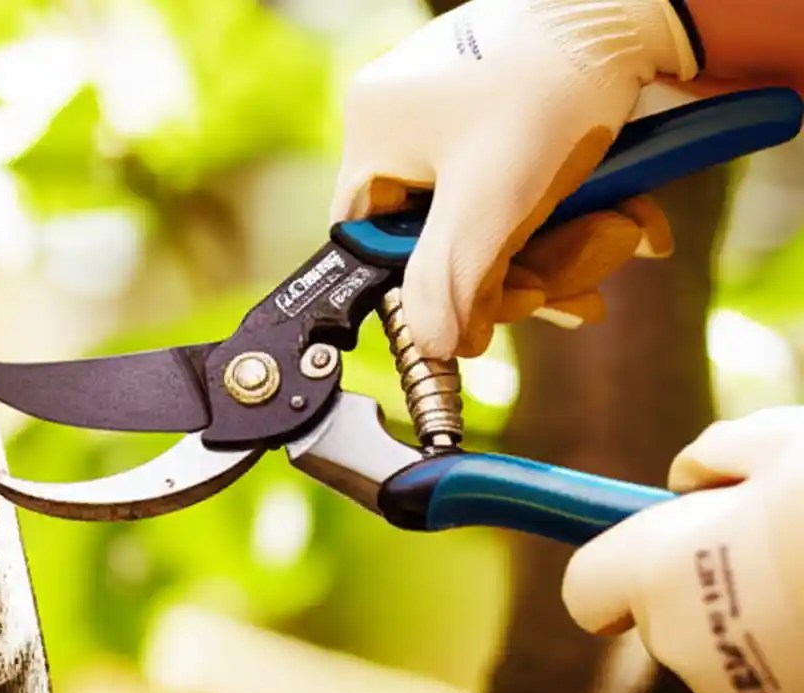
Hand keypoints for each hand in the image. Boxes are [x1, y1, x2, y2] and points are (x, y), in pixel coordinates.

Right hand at [330, 0, 696, 358]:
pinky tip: (625, 215)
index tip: (481, 311)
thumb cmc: (554, 82)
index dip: (425, 285)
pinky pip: (524, 185)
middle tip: (575, 288)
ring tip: (621, 232)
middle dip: (522, 268)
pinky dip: (574, 210)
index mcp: (374, 134)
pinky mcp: (505, 112)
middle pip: (445, 236)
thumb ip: (449, 280)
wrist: (636, 8)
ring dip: (564, 243)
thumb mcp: (492, 201)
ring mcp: (456, 114)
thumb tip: (433, 346)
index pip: (371, 241)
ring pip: (494, 215)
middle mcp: (406, 121)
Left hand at [563, 407, 803, 692]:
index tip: (646, 550)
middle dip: (701, 587)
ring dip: (760, 622)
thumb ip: (710, 456)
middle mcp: (683, 644)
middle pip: (664, 622)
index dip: (610, 570)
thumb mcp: (774, 439)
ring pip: (728, 653)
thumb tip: (686, 479)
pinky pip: (781, 681)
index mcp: (654, 572)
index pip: (585, 590)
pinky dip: (801, 654)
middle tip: (768, 543)